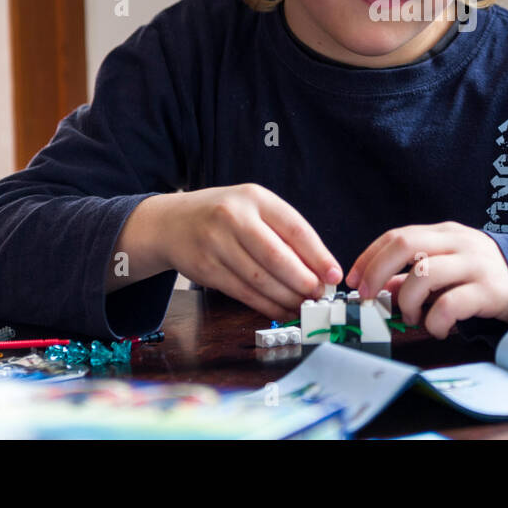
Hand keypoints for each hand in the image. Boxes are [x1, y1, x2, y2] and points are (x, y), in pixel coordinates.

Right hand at [158, 183, 340, 320]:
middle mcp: (234, 217)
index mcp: (255, 198)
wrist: (172, 223)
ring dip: (287, 298)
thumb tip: (320, 268)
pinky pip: (243, 293)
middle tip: (320, 295)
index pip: (295, 228)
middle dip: (304, 282)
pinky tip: (282, 310)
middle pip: (277, 257)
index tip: (334, 275)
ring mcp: (216, 244)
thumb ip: (284, 233)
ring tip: (305, 306)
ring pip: (260, 279)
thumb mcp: (254, 208)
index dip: (318, 255)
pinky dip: (266, 306)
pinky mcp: (205, 269)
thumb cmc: (224, 215)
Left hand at [346, 222, 507, 338]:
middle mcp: (458, 243)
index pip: (397, 235)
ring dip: (408, 301)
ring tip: (414, 317)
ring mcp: (475, 264)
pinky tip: (439, 328)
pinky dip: (435, 321)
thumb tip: (381, 286)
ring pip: (424, 274)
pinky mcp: (489, 291)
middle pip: (405, 244)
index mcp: (445, 233)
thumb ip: (417, 272)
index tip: (353, 280)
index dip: (369, 257)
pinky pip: (449, 304)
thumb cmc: (484, 275)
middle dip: (377, 272)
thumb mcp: (451, 265)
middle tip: (368, 298)